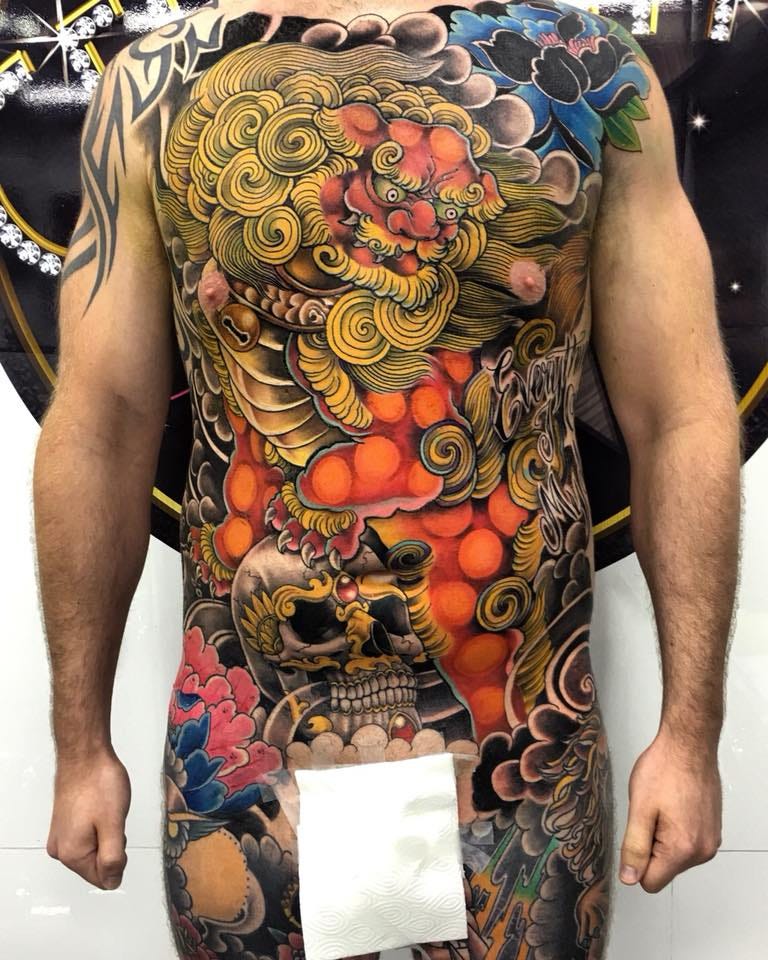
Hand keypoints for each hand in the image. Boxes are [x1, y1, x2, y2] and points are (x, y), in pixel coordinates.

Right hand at [46, 747, 130, 889]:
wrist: (84, 754)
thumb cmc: (99, 785)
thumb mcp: (113, 825)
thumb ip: (113, 858)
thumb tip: (112, 882)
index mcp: (72, 855)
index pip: (103, 879)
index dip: (119, 858)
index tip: (117, 832)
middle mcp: (61, 849)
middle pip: (98, 864)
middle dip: (112, 844)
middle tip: (113, 818)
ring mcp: (61, 835)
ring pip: (95, 848)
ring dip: (106, 833)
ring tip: (106, 809)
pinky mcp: (64, 822)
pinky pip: (88, 835)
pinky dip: (99, 824)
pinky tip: (99, 807)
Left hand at [619, 727, 721, 892]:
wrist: (689, 744)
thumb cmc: (663, 770)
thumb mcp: (639, 808)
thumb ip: (634, 846)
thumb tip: (629, 878)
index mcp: (682, 850)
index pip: (651, 882)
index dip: (636, 861)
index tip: (636, 832)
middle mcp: (702, 851)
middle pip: (664, 868)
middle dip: (651, 846)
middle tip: (649, 813)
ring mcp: (711, 840)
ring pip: (675, 855)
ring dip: (663, 836)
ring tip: (662, 805)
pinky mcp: (713, 829)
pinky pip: (688, 842)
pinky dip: (676, 828)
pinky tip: (673, 804)